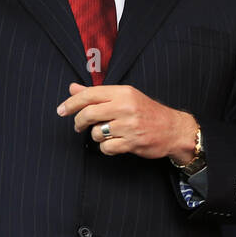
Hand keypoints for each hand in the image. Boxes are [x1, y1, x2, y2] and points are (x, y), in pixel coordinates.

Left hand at [56, 83, 197, 162]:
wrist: (174, 129)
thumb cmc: (146, 112)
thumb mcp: (124, 97)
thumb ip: (98, 94)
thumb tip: (72, 88)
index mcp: (123, 93)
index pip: (89, 95)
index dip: (71, 103)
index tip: (61, 110)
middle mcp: (126, 107)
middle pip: (88, 114)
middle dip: (78, 122)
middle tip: (78, 126)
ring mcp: (130, 125)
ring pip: (96, 132)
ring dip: (95, 136)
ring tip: (106, 134)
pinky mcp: (133, 142)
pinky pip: (106, 148)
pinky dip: (106, 148)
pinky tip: (113, 143)